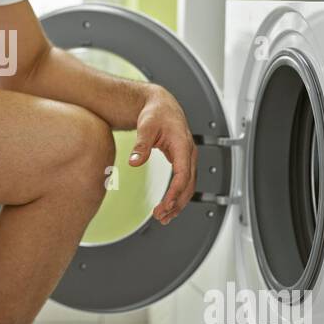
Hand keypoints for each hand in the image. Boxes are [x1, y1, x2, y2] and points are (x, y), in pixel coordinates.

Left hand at [127, 84, 197, 224]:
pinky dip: (177, 196)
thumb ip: (141, 146)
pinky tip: (168, 206)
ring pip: (188, 186)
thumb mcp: (145, 127)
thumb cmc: (155, 113)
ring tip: (163, 217)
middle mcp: (189, 153)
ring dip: (178, 203)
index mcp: (182, 145)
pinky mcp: (183, 161)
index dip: (174, 192)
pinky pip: (184, 182)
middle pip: (188, 185)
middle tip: (160, 216)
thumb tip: (134, 162)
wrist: (161, 105)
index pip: (183, 174)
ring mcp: (188, 158)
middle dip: (175, 203)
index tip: (164, 205)